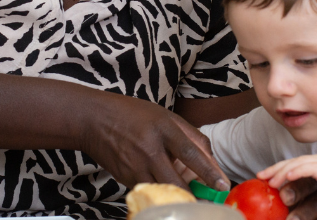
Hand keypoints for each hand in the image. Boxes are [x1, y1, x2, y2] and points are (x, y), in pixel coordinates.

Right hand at [80, 92, 229, 191]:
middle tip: (206, 201)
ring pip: (162, 191)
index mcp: (163, 128)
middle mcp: (149, 149)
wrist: (93, 120)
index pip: (191, 153)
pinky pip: (149, 190)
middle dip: (194, 195)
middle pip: (176, 181)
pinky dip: (160, 191)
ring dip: (177, 196)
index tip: (223, 185)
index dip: (209, 172)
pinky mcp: (125, 178)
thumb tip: (211, 159)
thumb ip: (190, 135)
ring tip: (188, 198)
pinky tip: (164, 186)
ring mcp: (135, 166)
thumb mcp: (165, 116)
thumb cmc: (133, 114)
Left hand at [260, 154, 316, 214]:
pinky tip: (287, 178)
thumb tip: (303, 196)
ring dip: (282, 172)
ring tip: (270, 181)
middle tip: (261, 176)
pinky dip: (297, 171)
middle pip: (294, 161)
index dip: (280, 168)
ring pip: (298, 164)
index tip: (266, 176)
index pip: (297, 162)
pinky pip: (310, 169)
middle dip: (275, 168)